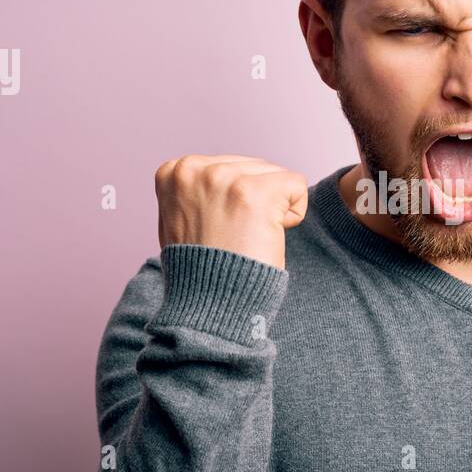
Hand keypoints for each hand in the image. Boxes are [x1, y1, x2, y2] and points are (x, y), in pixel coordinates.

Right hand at [154, 155, 307, 269]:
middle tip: (234, 238)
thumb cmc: (200, 271)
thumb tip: (216, 178)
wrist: (210, 306)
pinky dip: (293, 214)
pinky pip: (296, 186)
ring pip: (277, 175)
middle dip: (255, 202)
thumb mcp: (180, 221)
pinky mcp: (255, 192)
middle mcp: (195, 169)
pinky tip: (267, 236)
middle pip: (255, 167)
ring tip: (246, 238)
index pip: (229, 166)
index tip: (217, 230)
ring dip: (273, 209)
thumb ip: (196, 193)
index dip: (232, 201)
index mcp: (174, 172)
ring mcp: (224, 178)